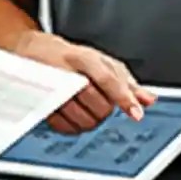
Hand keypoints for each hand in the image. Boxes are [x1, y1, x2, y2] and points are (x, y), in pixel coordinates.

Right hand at [13, 31, 155, 134]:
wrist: (32, 51)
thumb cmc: (70, 58)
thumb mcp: (100, 61)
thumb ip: (125, 82)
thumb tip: (148, 99)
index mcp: (85, 58)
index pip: (108, 80)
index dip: (124, 98)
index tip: (136, 113)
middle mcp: (68, 72)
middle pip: (99, 105)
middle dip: (105, 110)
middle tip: (100, 103)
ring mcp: (53, 90)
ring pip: (84, 120)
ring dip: (91, 121)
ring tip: (87, 109)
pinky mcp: (42, 104)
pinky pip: (65, 127)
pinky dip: (75, 127)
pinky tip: (75, 116)